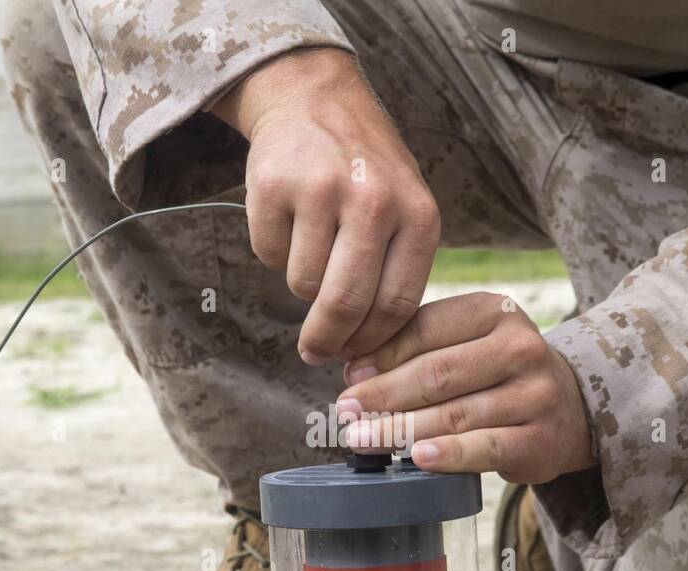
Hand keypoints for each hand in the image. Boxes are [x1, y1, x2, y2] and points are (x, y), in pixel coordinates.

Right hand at [211, 49, 439, 364]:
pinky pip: (269, 254)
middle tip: (314, 353)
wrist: (315, 97)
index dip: (371, 341)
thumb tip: (364, 350)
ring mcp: (322, 190)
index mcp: (418, 214)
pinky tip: (288, 219)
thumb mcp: (405, 210)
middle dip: (327, 339)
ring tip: (311, 247)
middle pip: (347, 304)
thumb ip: (395, 273)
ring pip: (303, 284)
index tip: (353, 356)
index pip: (396, 305)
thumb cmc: (365, 170)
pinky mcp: (274, 185)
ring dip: (301, 284)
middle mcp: (374, 201)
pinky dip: (273, 251)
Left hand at [336, 293, 594, 483]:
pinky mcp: (539, 439)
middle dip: (383, 394)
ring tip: (362, 440)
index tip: (347, 376)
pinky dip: (449, 454)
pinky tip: (417, 458)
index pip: (426, 329)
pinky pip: (485, 447)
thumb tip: (351, 366)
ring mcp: (535, 394)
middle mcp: (521, 347)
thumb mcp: (464, 342)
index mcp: (495, 311)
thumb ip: (414, 346)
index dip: (382, 354)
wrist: (567, 409)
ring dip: (401, 429)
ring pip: (455, 414)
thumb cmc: (495, 373)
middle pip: (437, 373)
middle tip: (345, 412)